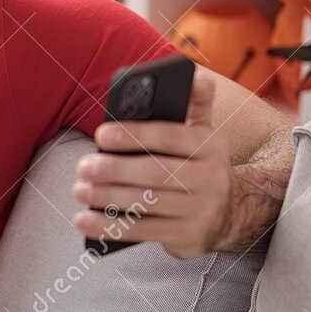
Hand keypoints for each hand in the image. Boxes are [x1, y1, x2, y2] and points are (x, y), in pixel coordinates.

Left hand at [70, 66, 235, 257]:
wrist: (230, 212)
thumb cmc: (198, 163)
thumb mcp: (204, 132)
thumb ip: (196, 102)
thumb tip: (193, 74)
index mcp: (211, 146)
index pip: (170, 137)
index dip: (134, 135)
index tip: (101, 133)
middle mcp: (211, 178)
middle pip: (155, 173)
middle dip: (114, 169)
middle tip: (83, 166)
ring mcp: (201, 210)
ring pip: (147, 203)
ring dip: (107, 197)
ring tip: (80, 190)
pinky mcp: (188, 237)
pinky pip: (142, 231)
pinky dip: (109, 227)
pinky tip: (84, 220)